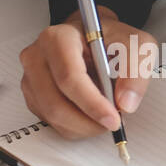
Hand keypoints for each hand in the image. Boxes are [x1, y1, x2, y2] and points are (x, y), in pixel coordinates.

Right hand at [19, 10, 158, 137]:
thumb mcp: (135, 44)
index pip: (69, 78)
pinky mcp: (32, 96)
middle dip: (87, 122)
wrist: (91, 39)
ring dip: (82, 126)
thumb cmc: (108, 39)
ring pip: (52, 117)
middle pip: (55, 103)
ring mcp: (30, 78)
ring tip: (103, 118)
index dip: (91, 103)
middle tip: (111, 123)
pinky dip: (73, 127)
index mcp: (58, 38)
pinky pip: (50, 122)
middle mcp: (37, 57)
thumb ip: (135, 69)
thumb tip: (125, 102)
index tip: (113, 118)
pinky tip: (88, 115)